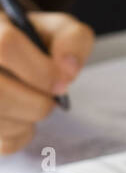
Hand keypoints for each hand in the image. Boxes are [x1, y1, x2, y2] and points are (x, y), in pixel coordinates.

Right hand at [0, 11, 92, 152]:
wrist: (10, 54)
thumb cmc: (32, 41)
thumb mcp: (58, 30)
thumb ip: (72, 40)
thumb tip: (68, 69)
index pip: (5, 46)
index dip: (42, 71)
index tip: (61, 83)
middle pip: (0, 93)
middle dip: (38, 102)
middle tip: (48, 97)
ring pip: (0, 120)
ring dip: (29, 118)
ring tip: (31, 101)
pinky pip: (4, 142)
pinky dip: (22, 134)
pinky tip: (20, 115)